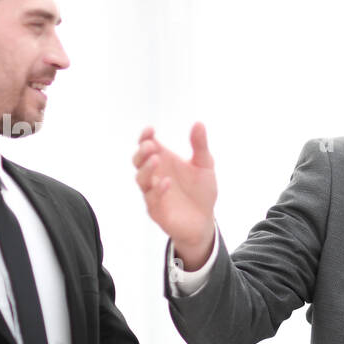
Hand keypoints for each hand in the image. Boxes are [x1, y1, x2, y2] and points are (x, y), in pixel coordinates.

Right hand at [132, 122, 217, 268]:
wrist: (204, 221)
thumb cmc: (201, 192)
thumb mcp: (205, 165)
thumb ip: (200, 145)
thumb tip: (199, 123)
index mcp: (164, 162)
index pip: (147, 146)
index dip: (145, 137)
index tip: (150, 129)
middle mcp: (155, 176)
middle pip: (138, 162)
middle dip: (142, 153)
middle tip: (150, 146)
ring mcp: (153, 193)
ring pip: (141, 180)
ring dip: (147, 169)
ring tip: (156, 159)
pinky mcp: (157, 210)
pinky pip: (152, 200)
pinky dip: (158, 190)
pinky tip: (166, 182)